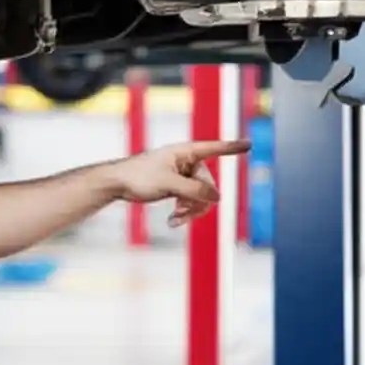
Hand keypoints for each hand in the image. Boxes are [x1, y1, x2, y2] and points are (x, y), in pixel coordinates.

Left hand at [107, 139, 250, 225]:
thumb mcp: (169, 184)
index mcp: (184, 152)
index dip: (231, 148)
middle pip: (208, 184)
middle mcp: (186, 161)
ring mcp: (181, 175)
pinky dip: (185, 211)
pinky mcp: (176, 186)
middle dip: (198, 201)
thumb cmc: (138, 177)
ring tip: (175, 219)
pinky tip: (173, 221)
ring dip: (191, 210)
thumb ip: (194, 190)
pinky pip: (191, 201)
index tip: (249, 144)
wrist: (116, 184)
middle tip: (181, 212)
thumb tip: (217, 197)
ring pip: (201, 196)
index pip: (213, 148)